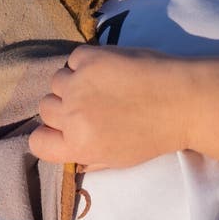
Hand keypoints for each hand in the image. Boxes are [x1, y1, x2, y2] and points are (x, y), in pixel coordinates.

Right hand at [29, 46, 189, 170]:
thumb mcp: (116, 160)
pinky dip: (84, 62)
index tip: (62, 130)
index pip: (37, 142)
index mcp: (77, 147)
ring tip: (95, 85)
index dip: (48, 136)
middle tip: (86, 105)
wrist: (181, 102)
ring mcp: (79, 86)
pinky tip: (103, 69)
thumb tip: (72, 157)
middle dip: (62, 108)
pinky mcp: (91, 59)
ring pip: (56, 82)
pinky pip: (73, 59)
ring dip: (71, 83)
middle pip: (45, 109)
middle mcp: (72, 117)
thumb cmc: (152, 136)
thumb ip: (88, 159)